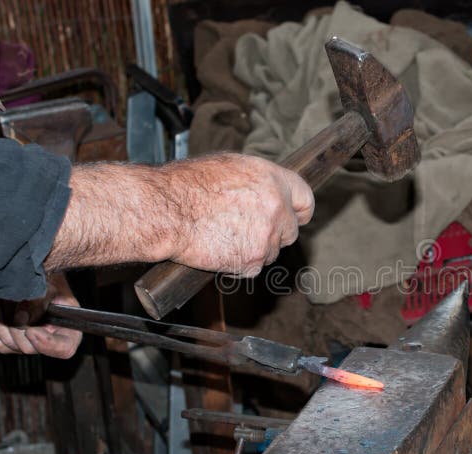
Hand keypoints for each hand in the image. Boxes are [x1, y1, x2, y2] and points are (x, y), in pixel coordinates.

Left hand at [0, 273, 81, 358]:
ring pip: (10, 344)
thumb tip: (22, 318)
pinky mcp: (11, 344)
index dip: (47, 344)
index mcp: (70, 331)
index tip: (32, 331)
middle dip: (16, 324)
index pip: (63, 349)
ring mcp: (29, 345)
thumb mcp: (51, 287)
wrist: (36, 277)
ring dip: (0, 320)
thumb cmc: (51, 280)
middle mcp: (49, 343)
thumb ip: (40, 303)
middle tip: (11, 299)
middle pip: (29, 347)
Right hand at [168, 153, 313, 275]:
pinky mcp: (252, 261)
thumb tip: (271, 192)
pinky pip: (253, 267)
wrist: (166, 210)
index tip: (298, 217)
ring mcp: (266, 236)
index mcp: (273, 180)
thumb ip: (260, 182)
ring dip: (255, 248)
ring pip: (272, 252)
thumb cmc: (188, 185)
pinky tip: (219, 247)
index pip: (306, 200)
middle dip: (274, 233)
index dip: (300, 211)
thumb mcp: (231, 167)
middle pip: (291, 231)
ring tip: (225, 234)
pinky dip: (239, 263)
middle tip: (247, 229)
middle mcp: (276, 207)